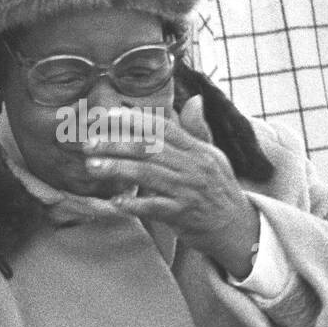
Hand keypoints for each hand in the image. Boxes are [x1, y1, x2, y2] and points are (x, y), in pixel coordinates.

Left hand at [81, 98, 260, 278]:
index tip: (107, 116)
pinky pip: (156, 207)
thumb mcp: (212, 156)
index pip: (162, 128)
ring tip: (93, 166)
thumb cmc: (219, 189)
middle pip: (149, 149)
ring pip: (148, 174)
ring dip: (118, 169)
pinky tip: (115, 201)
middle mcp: (192, 166)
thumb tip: (195, 99)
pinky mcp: (183, 214)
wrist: (238, 227)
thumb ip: (197, 129)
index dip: (134, 120)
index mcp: (197, 149)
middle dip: (116, 143)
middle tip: (89, 143)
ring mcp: (188, 190)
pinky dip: (135, 204)